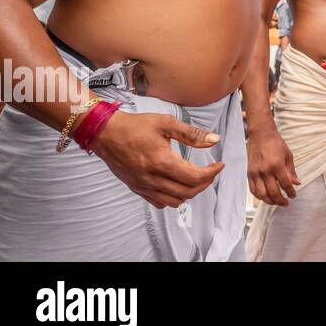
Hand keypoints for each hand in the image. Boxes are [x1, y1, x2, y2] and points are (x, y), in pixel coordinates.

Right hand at [91, 111, 225, 209]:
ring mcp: (143, 186)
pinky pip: (158, 202)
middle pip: (188, 192)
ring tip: (196, 177)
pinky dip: (173, 197)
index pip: (195, 177)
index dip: (212, 173)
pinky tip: (177, 184)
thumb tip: (215, 139)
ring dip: (189, 192)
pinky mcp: (136, 188)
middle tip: (211, 171)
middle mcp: (152, 179)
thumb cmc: (136, 126)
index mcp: (162, 162)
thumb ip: (192, 134)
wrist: (105, 133)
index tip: (219, 165)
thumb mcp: (166, 123)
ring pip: (174, 201)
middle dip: (205, 183)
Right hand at [247, 124, 299, 206]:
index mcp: (277, 165)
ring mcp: (256, 173)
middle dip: (281, 200)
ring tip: (276, 202)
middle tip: (286, 203)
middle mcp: (265, 171)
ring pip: (261, 194)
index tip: (293, 196)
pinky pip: (253, 190)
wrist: (261, 135)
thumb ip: (291, 171)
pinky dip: (259, 196)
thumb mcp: (288, 155)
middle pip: (273, 192)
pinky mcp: (249, 174)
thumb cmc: (276, 144)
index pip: (285, 184)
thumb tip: (296, 183)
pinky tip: (265, 197)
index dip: (290, 192)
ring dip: (269, 201)